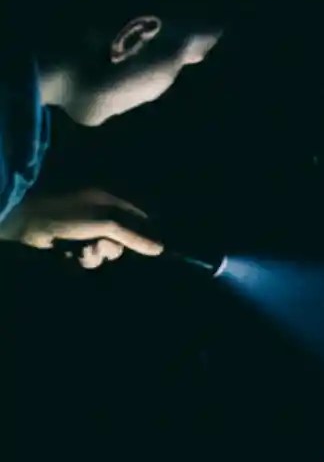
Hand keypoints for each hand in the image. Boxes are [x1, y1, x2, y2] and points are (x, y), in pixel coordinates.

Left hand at [0, 189, 163, 267]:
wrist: (25, 223)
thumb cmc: (67, 215)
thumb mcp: (105, 222)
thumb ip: (133, 235)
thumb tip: (161, 249)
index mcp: (110, 201)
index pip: (139, 219)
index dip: (143, 235)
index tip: (148, 250)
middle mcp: (100, 214)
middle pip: (123, 240)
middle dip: (112, 247)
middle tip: (97, 245)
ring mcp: (85, 230)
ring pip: (106, 252)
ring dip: (94, 256)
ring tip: (78, 251)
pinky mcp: (72, 245)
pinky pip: (88, 258)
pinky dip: (80, 260)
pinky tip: (68, 255)